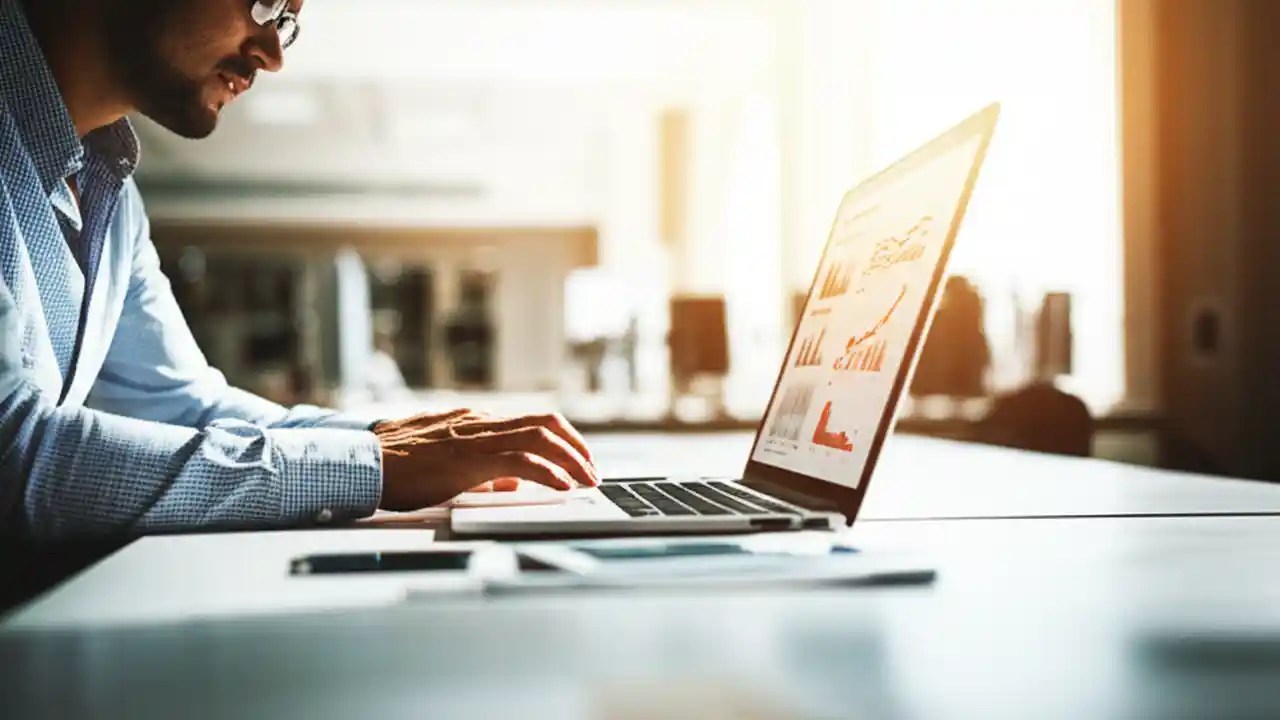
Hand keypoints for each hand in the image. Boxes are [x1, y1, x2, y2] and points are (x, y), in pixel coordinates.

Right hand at [374, 410, 599, 510]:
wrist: (363, 462)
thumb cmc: (396, 466)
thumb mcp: (447, 464)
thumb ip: (483, 471)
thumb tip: (512, 484)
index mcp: (476, 421)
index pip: (532, 422)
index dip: (563, 440)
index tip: (578, 460)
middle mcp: (480, 422)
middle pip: (545, 424)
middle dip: (576, 447)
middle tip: (592, 471)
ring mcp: (475, 437)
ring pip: (539, 437)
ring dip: (570, 459)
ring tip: (586, 479)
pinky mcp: (468, 459)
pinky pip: (519, 461)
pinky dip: (547, 472)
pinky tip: (561, 486)